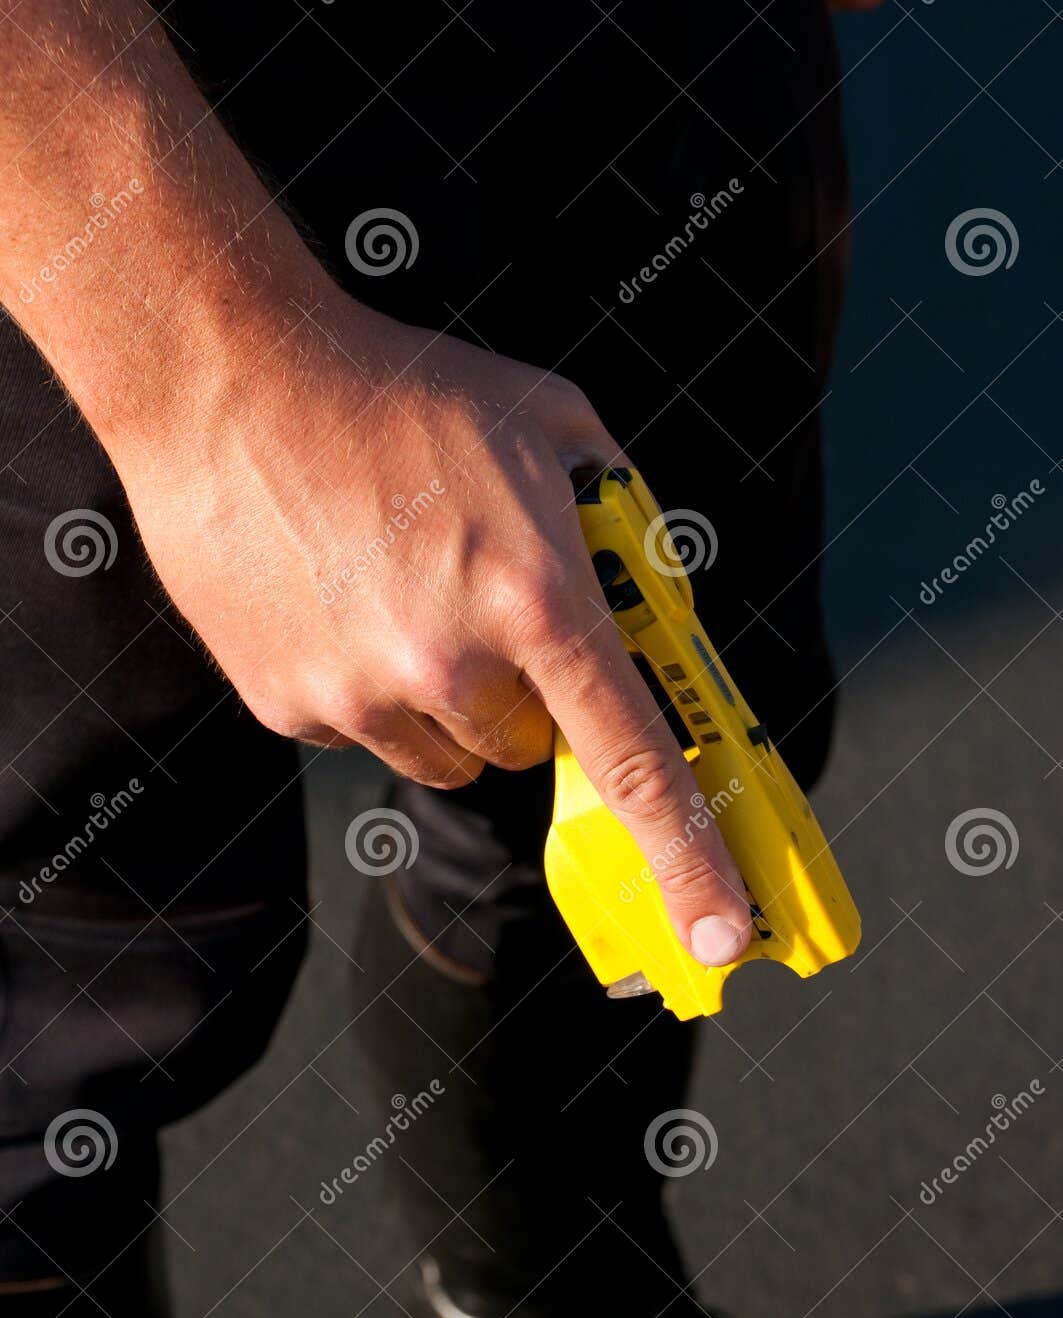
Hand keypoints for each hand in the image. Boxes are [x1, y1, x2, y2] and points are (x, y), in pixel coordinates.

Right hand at [125, 298, 753, 969]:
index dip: (689, 861)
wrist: (231, 380)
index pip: (636, 763)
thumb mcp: (551, 420)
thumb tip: (651, 587)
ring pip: (445, 755)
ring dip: (444, 703)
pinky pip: (361, 735)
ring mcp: (362, 695)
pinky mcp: (287, 704)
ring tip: (401, 595)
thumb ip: (620, 512)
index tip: (725, 937)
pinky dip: (366, 690)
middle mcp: (453, 666)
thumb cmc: (402, 390)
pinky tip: (339, 601)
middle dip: (526, 700)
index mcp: (539, 599)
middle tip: (487, 612)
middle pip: (527, 750)